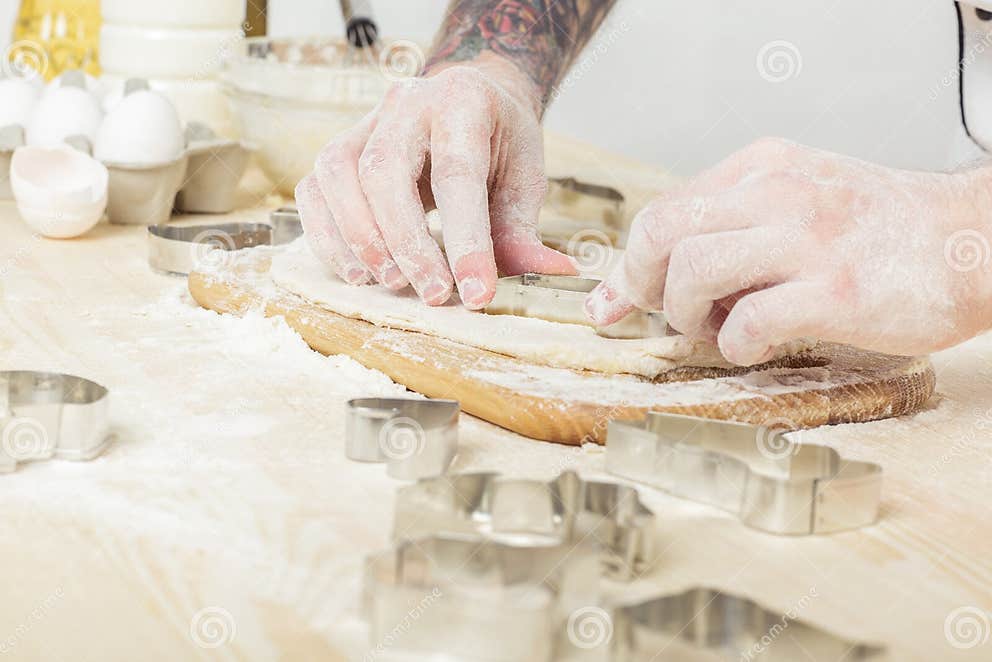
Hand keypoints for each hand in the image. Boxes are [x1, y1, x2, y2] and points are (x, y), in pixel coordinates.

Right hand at [294, 57, 575, 308]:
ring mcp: (364, 122)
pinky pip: (313, 190)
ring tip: (389, 283)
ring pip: (339, 174)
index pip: (457, 174)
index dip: (466, 239)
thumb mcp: (523, 177)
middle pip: (385, 172)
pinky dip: (327, 237)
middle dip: (406, 243)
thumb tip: (552, 271)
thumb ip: (523, 228)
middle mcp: (406, 104)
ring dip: (359, 240)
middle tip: (432, 294)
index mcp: (463, 103)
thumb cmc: (499, 142)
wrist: (468, 96)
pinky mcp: (338, 148)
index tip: (476, 294)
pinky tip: (356, 272)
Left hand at [585, 138, 991, 363]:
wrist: (974, 239)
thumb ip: (726, 229)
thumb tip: (642, 281)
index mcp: (762, 168)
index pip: (662, 210)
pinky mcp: (835, 289)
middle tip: (668, 317)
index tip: (615, 304)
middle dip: (643, 286)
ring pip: (693, 270)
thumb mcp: (797, 203)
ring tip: (717, 328)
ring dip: (687, 315)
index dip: (628, 265)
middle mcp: (778, 192)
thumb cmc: (877, 232)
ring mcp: (807, 238)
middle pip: (661, 233)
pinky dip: (735, 345)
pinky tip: (757, 345)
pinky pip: (747, 323)